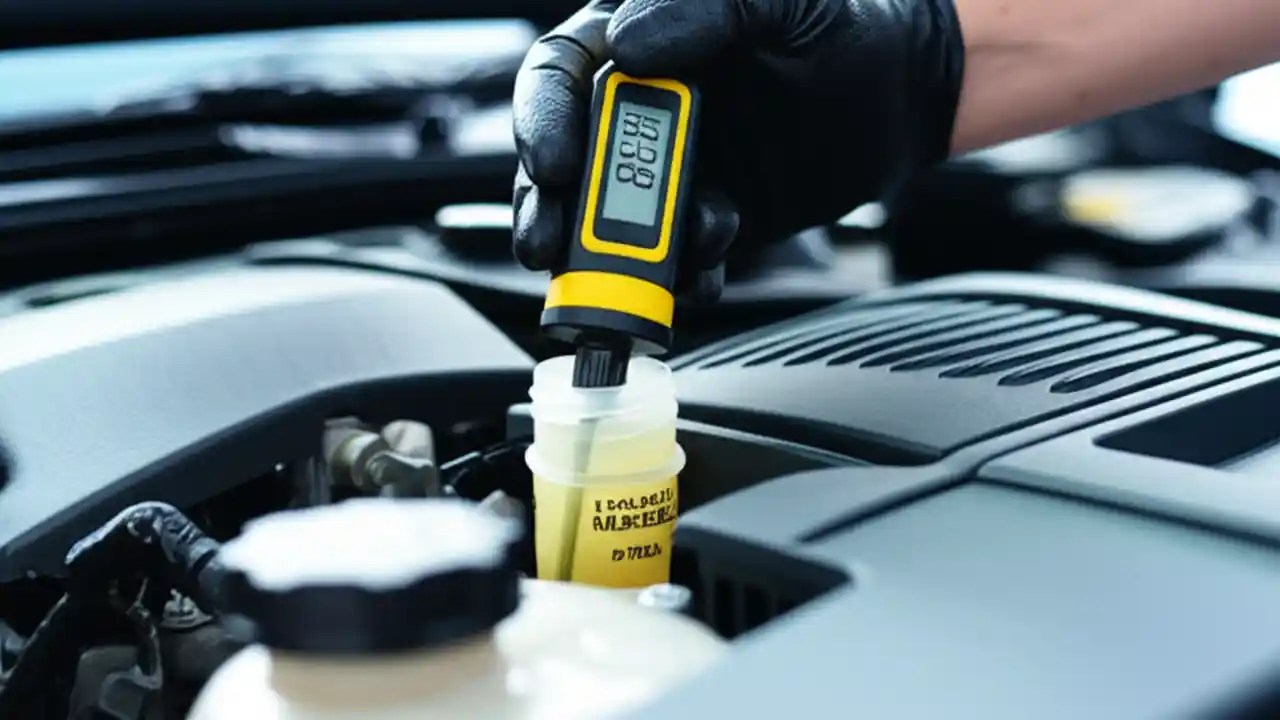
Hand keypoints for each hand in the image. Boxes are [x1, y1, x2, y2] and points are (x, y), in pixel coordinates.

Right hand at [512, 0, 964, 299]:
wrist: (908, 96)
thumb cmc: (845, 30)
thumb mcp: (780, 0)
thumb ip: (703, 4)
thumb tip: (629, 45)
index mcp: (639, 40)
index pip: (560, 75)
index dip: (542, 120)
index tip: (555, 163)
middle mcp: (644, 110)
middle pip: (569, 161)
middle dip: (552, 207)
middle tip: (548, 242)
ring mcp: (675, 172)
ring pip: (612, 222)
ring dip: (608, 256)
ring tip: (634, 273)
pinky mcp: (710, 221)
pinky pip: (680, 261)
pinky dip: (684, 277)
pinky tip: (704, 274)